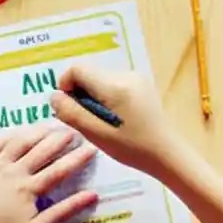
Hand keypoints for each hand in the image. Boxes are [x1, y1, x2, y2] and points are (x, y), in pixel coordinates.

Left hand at [0, 126, 97, 222]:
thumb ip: (64, 211)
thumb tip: (91, 196)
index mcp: (28, 188)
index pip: (60, 169)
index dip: (77, 158)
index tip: (92, 148)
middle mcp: (13, 172)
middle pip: (42, 149)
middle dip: (60, 138)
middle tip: (74, 131)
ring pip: (20, 141)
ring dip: (38, 131)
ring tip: (51, 125)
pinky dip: (10, 134)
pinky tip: (20, 131)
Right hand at [50, 66, 180, 175]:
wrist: (168, 153)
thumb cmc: (133, 148)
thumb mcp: (97, 134)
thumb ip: (72, 113)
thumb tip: (54, 96)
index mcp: (115, 85)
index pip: (77, 68)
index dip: (66, 85)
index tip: (70, 108)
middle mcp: (125, 74)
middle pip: (88, 73)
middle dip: (80, 93)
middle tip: (87, 120)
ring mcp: (135, 77)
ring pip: (99, 78)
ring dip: (93, 96)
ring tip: (103, 122)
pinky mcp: (141, 84)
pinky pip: (112, 83)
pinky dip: (106, 97)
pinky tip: (116, 118)